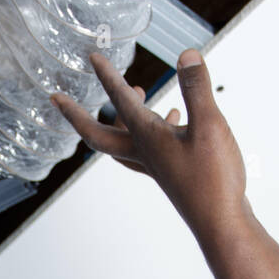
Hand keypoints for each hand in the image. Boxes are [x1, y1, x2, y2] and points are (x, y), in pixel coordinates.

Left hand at [50, 48, 250, 239]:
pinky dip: (158, 128)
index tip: (92, 58)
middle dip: (78, 116)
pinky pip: (152, 148)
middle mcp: (145, 153)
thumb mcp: (209, 126)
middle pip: (100, 134)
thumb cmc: (213, 180)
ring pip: (125, 142)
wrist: (221, 223)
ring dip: (122, 118)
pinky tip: (177, 117)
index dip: (107, 76)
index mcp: (148, 139)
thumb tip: (187, 55)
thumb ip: (197, 90)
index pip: (120, 101)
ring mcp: (157, 165)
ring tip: (138, 91)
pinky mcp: (172, 172)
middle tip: (58, 100)